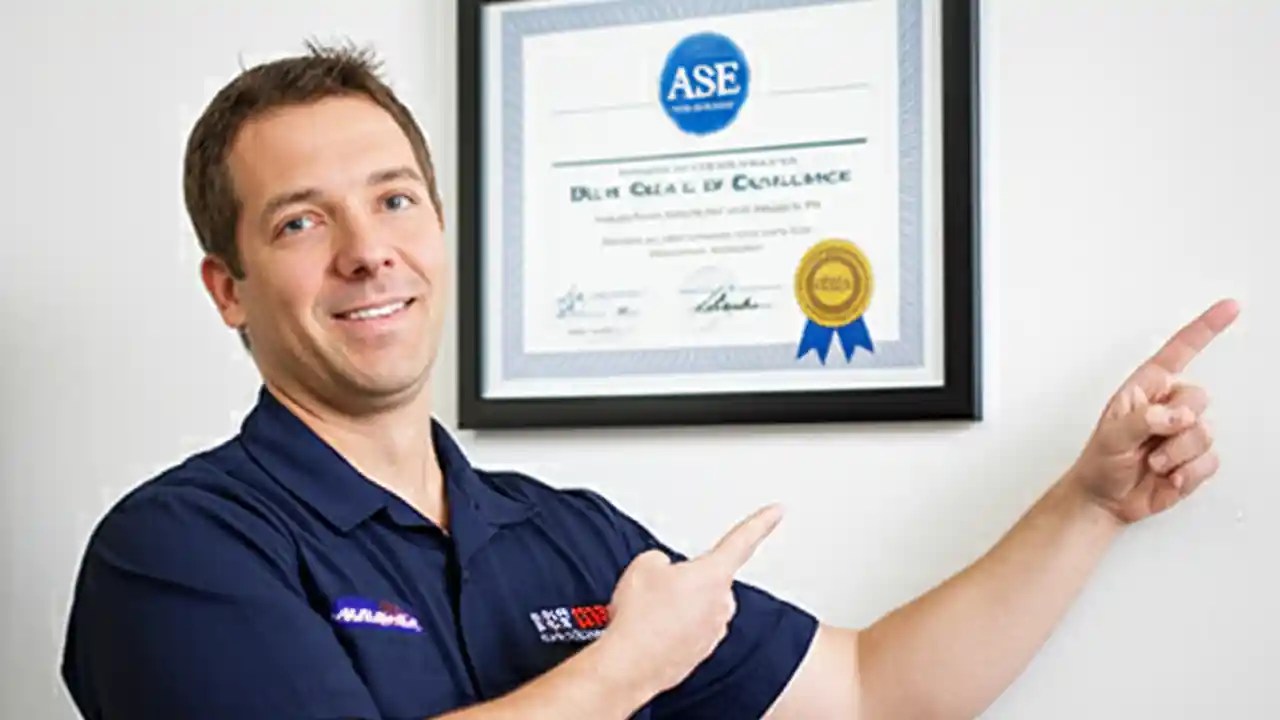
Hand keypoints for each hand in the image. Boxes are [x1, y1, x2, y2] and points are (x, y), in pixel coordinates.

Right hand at [603, 505, 783, 695]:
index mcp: (714, 575)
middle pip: (707, 580)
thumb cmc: (640, 618)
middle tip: (656, 590)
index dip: (761, 522)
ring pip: (695, 608)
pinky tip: (650, 632)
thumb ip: (662, 560)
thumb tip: (663, 572)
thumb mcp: (644, 565)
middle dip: (685, 582)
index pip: (742, 540)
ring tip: (648, 615)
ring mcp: (712, 632)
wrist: (628, 664)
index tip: (778, 511)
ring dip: (675, 608)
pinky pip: (686, 632)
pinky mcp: (699, 654)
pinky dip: (670, 630)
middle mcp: (721, 604)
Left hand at [1068, 299, 1239, 524]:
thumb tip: (1176, 416)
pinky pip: (1210, 461)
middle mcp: (1170, 406)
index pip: (1180, 351)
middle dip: (1175, 425)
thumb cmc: (1100, 461)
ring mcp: (1184, 433)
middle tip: (1146, 444)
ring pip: (1205, 433)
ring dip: (1175, 455)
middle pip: (1199, 399)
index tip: (1229, 307)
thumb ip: (1143, 420)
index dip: (1205, 328)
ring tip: (1151, 463)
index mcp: (1147, 389)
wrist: (1105, 499)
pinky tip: (1166, 477)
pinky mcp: (1195, 459)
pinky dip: (1186, 473)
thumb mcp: (1111, 436)